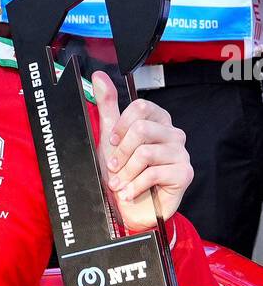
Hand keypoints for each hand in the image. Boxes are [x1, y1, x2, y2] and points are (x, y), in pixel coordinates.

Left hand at [93, 73, 191, 229]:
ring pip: (145, 153)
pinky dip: (135, 186)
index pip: (141, 107)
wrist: (129, 209)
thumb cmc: (122, 173)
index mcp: (158, 121)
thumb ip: (107, 106)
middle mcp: (173, 134)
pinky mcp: (185, 173)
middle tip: (113, 168)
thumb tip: (99, 76)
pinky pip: (154, 173)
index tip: (111, 141)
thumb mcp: (109, 138)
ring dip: (125, 173)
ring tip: (120, 184)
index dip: (121, 125)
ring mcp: (181, 153)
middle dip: (120, 153)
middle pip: (142, 129)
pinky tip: (130, 193)